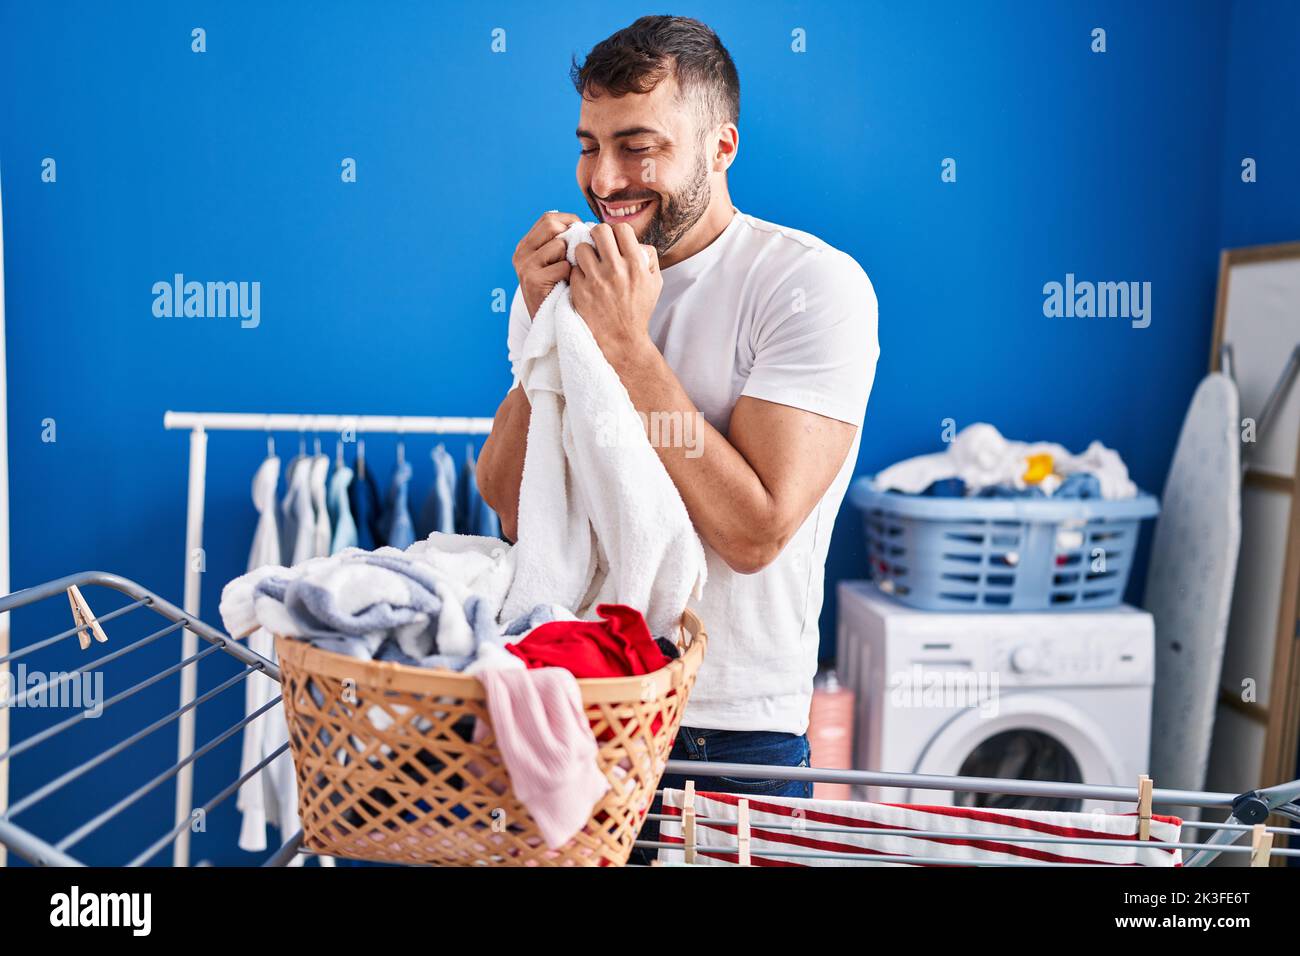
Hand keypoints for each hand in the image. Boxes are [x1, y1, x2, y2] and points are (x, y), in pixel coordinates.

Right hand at [512, 211, 581, 317]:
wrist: (548, 323)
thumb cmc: (560, 290)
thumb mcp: (556, 262)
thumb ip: (563, 243)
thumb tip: (587, 224)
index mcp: (526, 245)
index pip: (548, 218)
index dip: (569, 222)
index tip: (583, 233)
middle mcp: (521, 252)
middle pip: (551, 225)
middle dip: (570, 237)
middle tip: (579, 253)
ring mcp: (525, 266)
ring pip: (558, 245)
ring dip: (570, 259)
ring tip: (569, 275)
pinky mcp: (532, 280)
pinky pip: (562, 266)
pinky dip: (570, 276)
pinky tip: (566, 286)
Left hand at [569, 222, 661, 364]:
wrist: (622, 340)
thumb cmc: (638, 310)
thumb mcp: (655, 283)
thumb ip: (649, 258)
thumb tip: (636, 241)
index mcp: (636, 265)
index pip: (621, 229)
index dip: (617, 232)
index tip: (614, 241)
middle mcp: (616, 270)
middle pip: (599, 231)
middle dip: (597, 235)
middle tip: (598, 245)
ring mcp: (596, 280)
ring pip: (581, 248)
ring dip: (585, 253)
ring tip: (589, 263)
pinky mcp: (580, 291)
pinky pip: (573, 269)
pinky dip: (578, 272)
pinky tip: (584, 280)